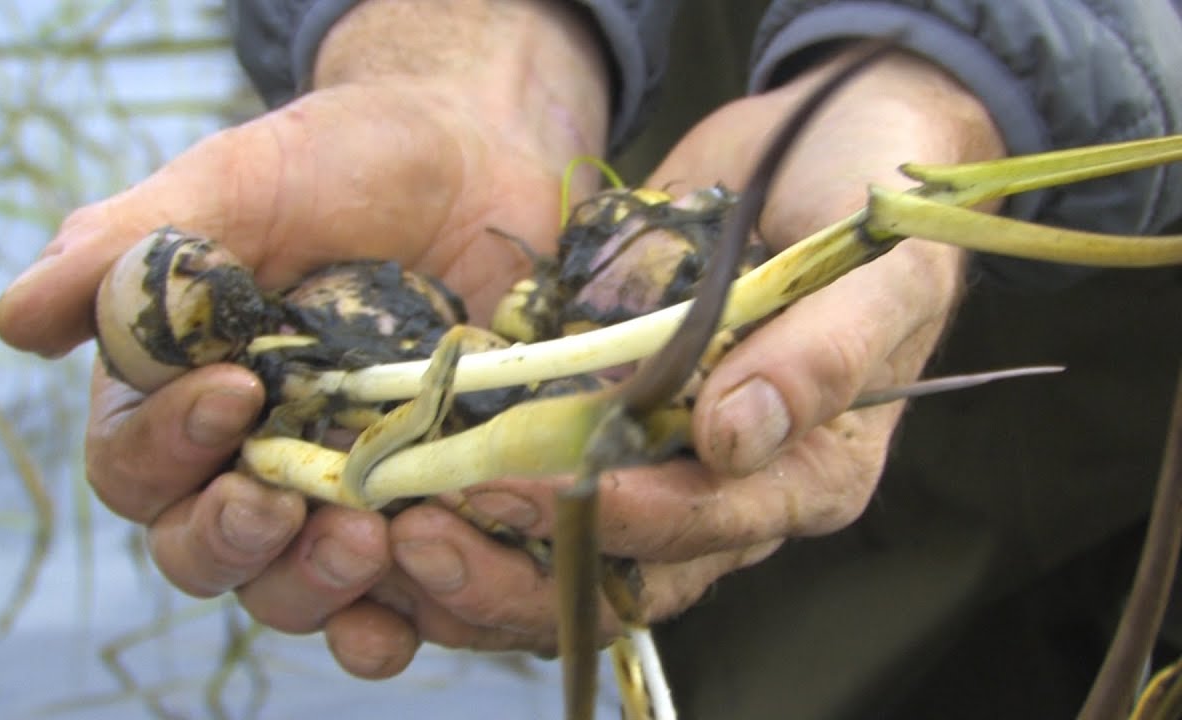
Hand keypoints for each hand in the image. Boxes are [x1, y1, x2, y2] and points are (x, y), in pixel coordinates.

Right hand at [0, 0, 607, 678]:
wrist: (473, 156)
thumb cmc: (339, 163)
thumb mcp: (236, 183)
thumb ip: (132, 246)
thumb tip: (17, 319)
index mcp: (182, 392)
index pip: (137, 466)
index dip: (169, 448)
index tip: (235, 391)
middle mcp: (251, 456)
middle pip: (205, 551)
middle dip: (234, 540)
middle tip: (282, 507)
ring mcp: (342, 485)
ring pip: (295, 587)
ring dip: (318, 583)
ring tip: (370, 541)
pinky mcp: (426, 497)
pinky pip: (405, 586)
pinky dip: (406, 606)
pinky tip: (420, 593)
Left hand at [376, 49, 1005, 660]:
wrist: (819, 139)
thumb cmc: (872, 202)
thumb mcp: (880, 276)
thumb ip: (824, 358)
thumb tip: (736, 438)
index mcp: (808, 474)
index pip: (708, 527)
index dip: (621, 518)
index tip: (531, 488)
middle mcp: (730, 486)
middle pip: (624, 569)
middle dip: (523, 567)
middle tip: (426, 541)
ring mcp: (659, 451)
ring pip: (568, 543)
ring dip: (483, 552)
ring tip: (397, 532)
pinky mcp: (603, 408)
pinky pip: (535, 468)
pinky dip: (472, 488)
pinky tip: (405, 483)